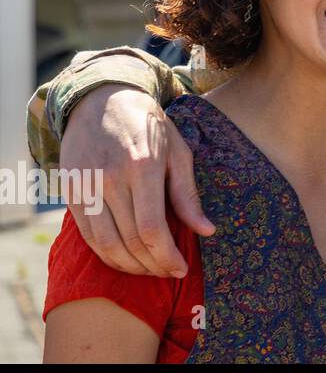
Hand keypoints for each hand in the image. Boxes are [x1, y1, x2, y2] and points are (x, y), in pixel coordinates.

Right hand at [60, 85, 213, 277]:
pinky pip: (88, 236)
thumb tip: (207, 231)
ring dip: (130, 266)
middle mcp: (110, 179)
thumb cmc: (148, 125)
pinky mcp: (72, 194)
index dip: (167, 256)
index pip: (152, 228)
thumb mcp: (178, 151)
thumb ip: (188, 194)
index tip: (182, 268)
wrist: (101, 101)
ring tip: (152, 270)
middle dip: (153, 265)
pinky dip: (107, 255)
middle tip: (171, 272)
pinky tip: (126, 259)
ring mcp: (87, 188)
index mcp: (142, 166)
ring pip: (106, 244)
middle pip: (130, 241)